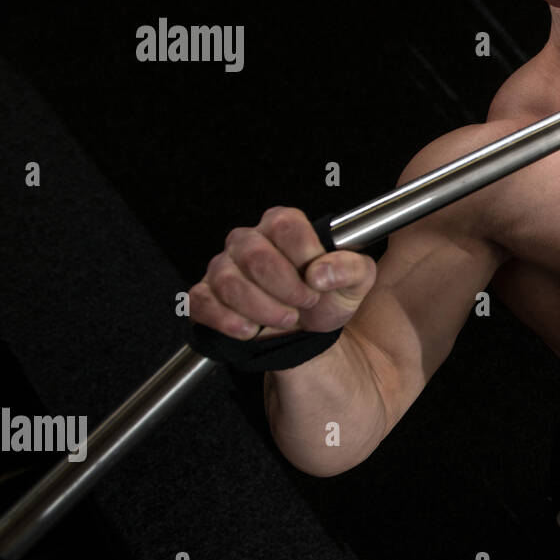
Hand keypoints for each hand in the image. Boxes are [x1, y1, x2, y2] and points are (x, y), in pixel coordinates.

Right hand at [189, 206, 376, 339]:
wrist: (310, 335)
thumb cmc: (328, 298)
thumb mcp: (358, 282)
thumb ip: (353, 268)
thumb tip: (320, 272)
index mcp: (283, 225)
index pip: (285, 225)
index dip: (304, 255)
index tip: (318, 280)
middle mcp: (248, 240)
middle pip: (255, 255)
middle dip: (286, 287)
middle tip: (306, 302)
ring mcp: (223, 267)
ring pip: (229, 281)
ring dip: (263, 308)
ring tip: (287, 320)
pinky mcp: (206, 296)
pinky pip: (202, 302)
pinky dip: (228, 321)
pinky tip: (252, 330)